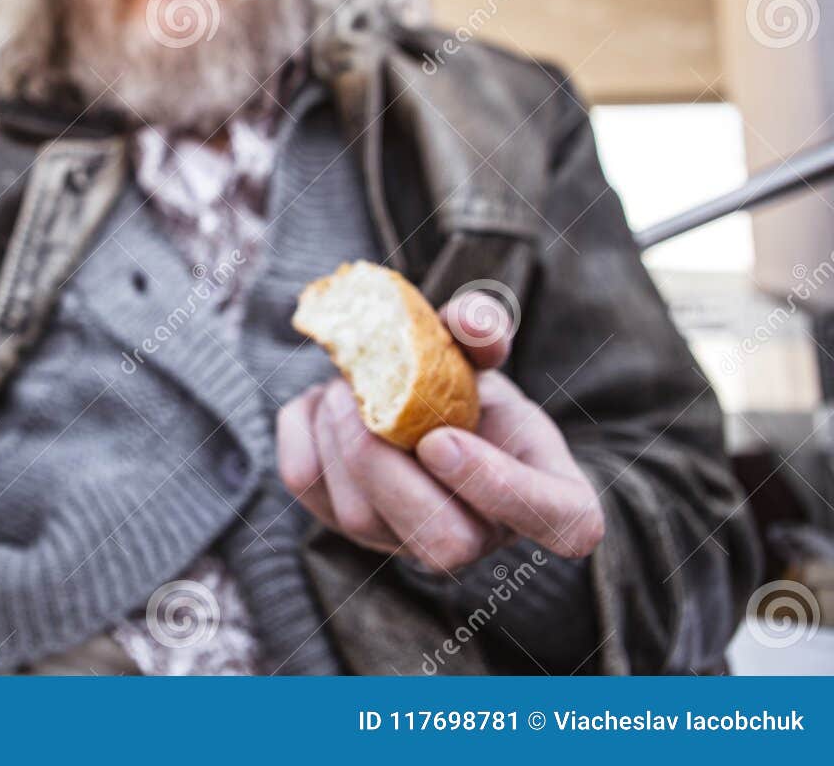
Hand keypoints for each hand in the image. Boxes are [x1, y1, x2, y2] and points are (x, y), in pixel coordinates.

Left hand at [276, 290, 604, 571]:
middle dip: (388, 467)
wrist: (406, 403)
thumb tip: (471, 321)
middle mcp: (479, 538)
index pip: (562, 526)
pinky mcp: (341, 525)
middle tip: (364, 402)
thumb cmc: (464, 386)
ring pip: (359, 518)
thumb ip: (483, 331)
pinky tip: (323, 405)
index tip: (442, 438)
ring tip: (345, 388)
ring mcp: (405, 543)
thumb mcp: (483, 353)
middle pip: (442, 543)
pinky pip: (307, 489)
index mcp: (546, 498)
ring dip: (339, 437)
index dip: (502, 487)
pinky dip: (302, 432)